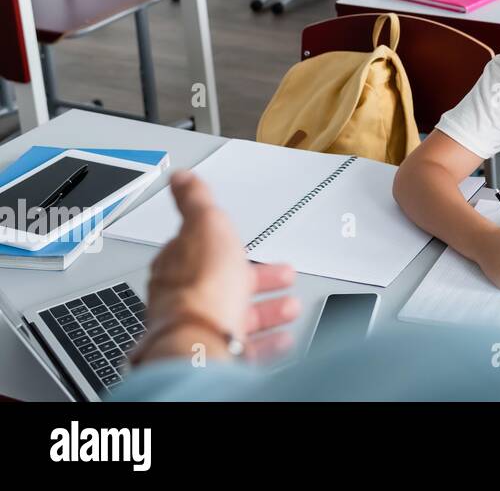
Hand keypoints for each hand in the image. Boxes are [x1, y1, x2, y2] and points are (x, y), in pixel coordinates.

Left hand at [142, 171, 298, 362]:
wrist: (202, 340)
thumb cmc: (202, 286)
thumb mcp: (206, 224)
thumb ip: (196, 200)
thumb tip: (180, 176)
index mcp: (179, 265)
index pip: (202, 249)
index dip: (229, 246)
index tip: (247, 245)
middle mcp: (185, 298)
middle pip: (225, 284)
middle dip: (257, 278)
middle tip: (282, 275)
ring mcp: (201, 326)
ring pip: (238, 314)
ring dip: (268, 309)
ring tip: (290, 306)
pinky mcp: (216, 352)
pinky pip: (245, 346)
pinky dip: (268, 339)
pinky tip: (282, 337)